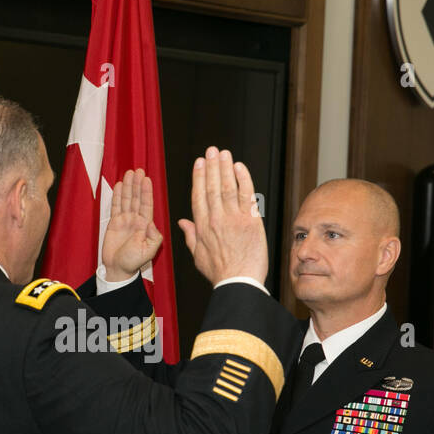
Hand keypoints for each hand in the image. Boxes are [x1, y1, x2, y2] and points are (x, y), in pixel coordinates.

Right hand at [101, 168, 162, 281]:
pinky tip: (119, 185)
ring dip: (128, 186)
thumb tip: (151, 223)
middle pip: (137, 198)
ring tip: (129, 173)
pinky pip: (116, 206)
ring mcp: (125, 221)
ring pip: (127, 200)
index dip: (146, 192)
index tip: (146, 179)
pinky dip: (118, 196)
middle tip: (137, 170)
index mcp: (145, 226)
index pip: (147, 204)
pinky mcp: (114, 223)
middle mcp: (136, 220)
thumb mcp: (148, 252)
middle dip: (137, 184)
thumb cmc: (133, 262)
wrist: (117, 269)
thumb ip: (153, 238)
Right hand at [176, 147, 267, 286]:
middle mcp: (217, 219)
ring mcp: (234, 219)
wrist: (240, 282)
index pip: (199, 196)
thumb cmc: (220, 273)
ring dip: (225, 168)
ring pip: (228, 187)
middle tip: (212, 150)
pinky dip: (243, 179)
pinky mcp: (251, 221)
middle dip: (212, 167)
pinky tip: (240, 167)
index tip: (199, 163)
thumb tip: (183, 222)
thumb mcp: (198, 257)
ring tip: (224, 153)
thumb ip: (190, 236)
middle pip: (212, 187)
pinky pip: (247, 195)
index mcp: (203, 227)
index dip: (198, 177)